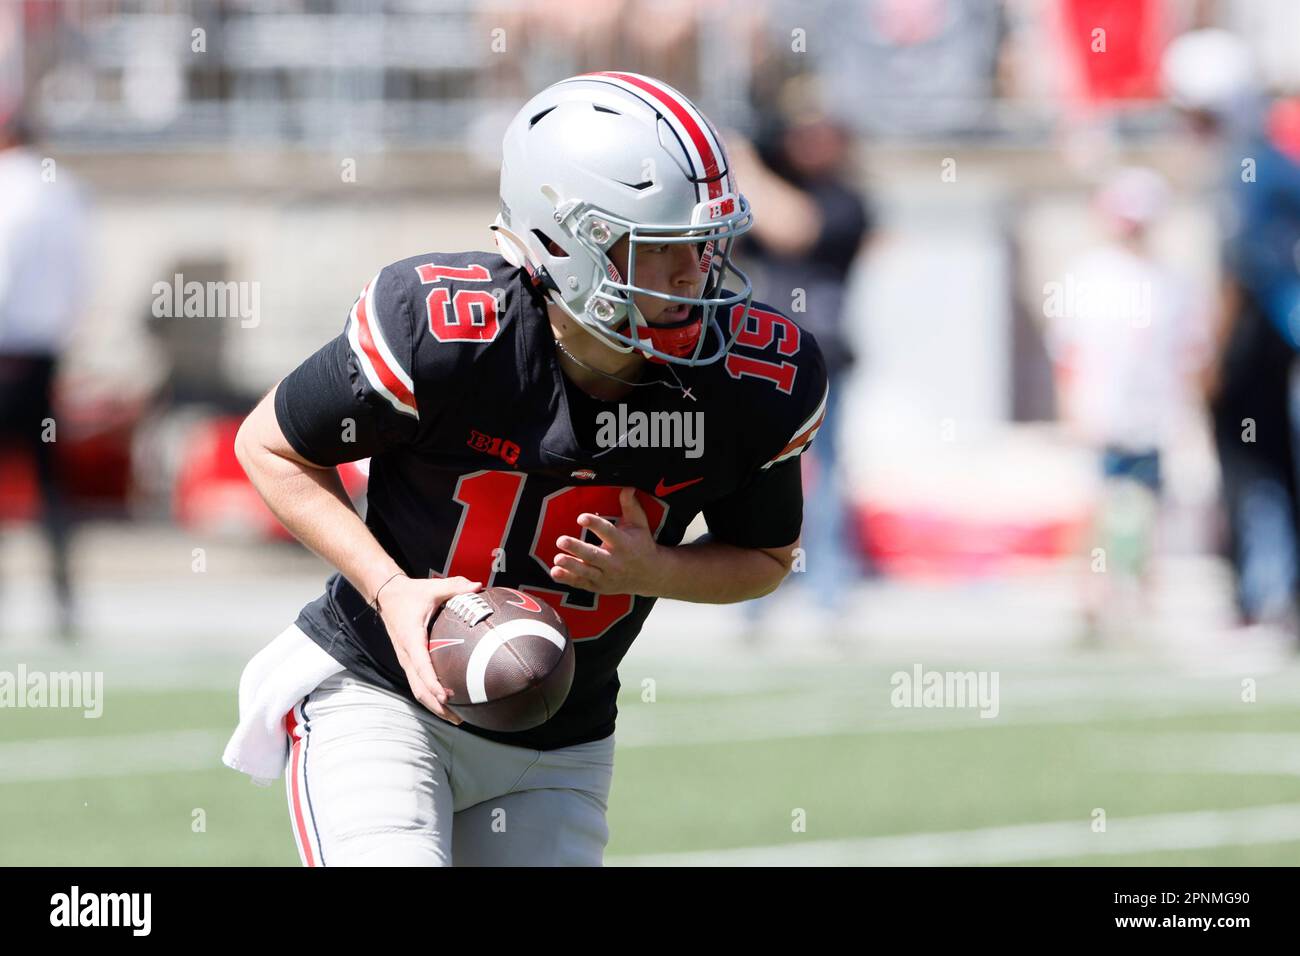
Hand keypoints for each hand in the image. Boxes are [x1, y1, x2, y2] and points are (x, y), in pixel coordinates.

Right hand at [376, 574, 481, 723]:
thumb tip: (479, 586)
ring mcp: (406, 660)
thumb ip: (456, 586)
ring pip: (417, 690)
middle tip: (459, 718)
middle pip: (419, 688)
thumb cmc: (411, 593)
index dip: (432, 683)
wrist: (386, 595)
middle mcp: (406, 654)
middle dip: (437, 706)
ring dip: (434, 706)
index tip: (446, 697)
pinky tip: (450, 702)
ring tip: (457, 718)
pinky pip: (418, 683)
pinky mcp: (408, 661)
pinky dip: (431, 696)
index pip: (421, 666)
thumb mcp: (432, 587)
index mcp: (411, 638)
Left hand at [551, 487, 663, 595]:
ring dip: (571, 566)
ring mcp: (607, 576)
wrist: (650, 575)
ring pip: (586, 572)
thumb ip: (630, 505)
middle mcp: (615, 561)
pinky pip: (582, 583)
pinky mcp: (600, 586)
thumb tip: (627, 486)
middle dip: (577, 548)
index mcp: (624, 543)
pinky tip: (555, 572)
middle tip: (561, 540)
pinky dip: (569, 579)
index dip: (595, 525)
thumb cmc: (641, 544)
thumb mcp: (639, 524)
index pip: (608, 533)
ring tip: (557, 558)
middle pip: (594, 555)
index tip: (581, 517)